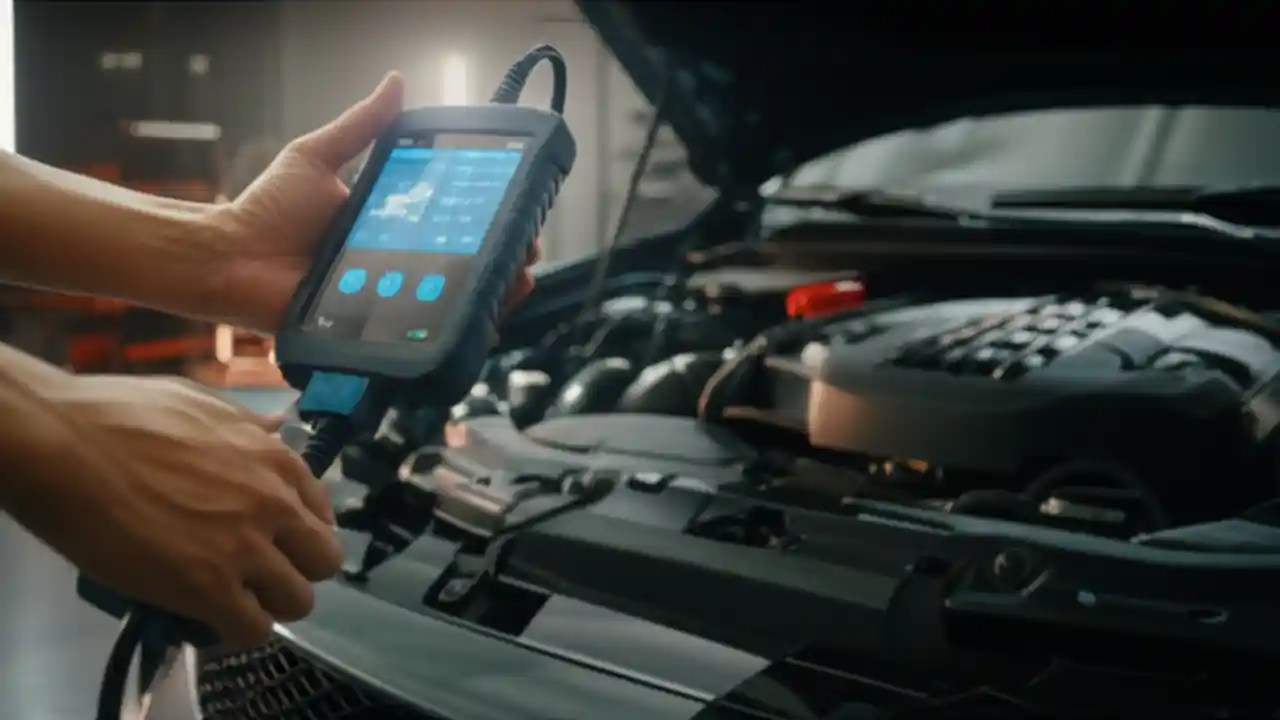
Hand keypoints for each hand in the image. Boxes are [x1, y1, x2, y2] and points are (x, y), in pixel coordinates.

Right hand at [14, 375, 340, 647]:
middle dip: (296, 569)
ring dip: (269, 604)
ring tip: (233, 599)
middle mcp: (274, 504)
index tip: (273, 540)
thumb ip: (248, 425)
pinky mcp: (207, 589)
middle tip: (258, 573)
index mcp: (275, 459)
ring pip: (297, 600)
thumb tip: (279, 427)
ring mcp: (244, 548)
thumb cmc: (120, 414)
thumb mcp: (202, 402)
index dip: (298, 531)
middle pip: (323, 561)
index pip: (321, 511)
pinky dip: (236, 630)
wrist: (63, 445)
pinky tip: (211, 620)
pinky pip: (252, 629)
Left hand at [215, 73, 540, 332]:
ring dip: (497, 294)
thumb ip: (360, 126)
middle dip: (508, 259)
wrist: (231, 259)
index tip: (518, 210)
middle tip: (524, 249)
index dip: (492, 219)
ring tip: (515, 283)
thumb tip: (396, 82)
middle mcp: (400, 262)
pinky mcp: (379, 329)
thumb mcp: (318, 159)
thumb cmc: (267, 210)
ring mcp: (393, 298)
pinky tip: (485, 319)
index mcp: (393, 224)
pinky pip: (426, 335)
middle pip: (469, 266)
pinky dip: (462, 331)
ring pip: (459, 303)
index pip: (456, 223)